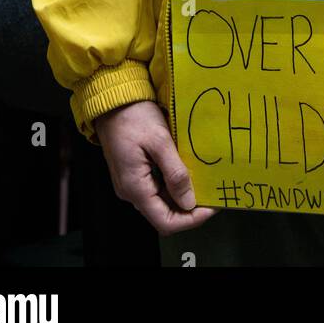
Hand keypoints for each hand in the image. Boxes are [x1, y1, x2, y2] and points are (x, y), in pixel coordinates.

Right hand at [94, 100, 216, 234]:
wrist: (112, 100)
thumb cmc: (133, 117)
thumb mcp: (160, 141)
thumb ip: (175, 173)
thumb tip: (189, 202)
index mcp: (135, 188)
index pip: (165, 222)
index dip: (191, 220)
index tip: (211, 206)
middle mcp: (130, 191)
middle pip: (163, 215)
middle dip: (189, 209)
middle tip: (211, 194)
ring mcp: (131, 183)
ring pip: (160, 203)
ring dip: (181, 197)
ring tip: (202, 183)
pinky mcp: (134, 173)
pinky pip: (156, 188)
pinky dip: (172, 186)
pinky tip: (186, 173)